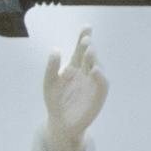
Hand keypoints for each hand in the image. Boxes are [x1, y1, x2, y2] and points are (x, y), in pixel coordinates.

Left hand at [36, 23, 107, 150]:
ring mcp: (93, 83)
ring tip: (89, 50)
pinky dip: (100, 77)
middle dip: (89, 47)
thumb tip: (55, 49)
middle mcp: (86, 72)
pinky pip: (102, 85)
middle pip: (90, 56)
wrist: (60, 123)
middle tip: (85, 39)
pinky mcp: (98, 96)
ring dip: (94, 59)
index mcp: (74, 66)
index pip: (80, 49)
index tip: (86, 27)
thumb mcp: (49, 82)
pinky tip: (95, 70)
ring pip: (97, 67)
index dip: (84, 37)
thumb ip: (51, 67)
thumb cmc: (55, 101)